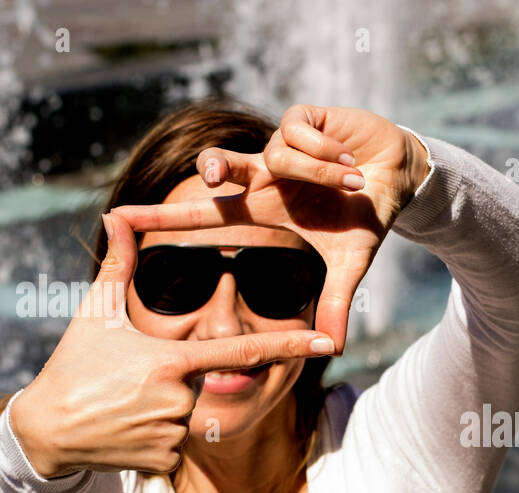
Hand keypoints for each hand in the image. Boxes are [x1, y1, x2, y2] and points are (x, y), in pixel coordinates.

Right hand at [11, 211, 336, 477]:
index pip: (241, 351)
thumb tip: (116, 214)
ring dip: (164, 408)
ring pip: (190, 415)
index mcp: (171, 361)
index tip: (327, 343)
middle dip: (176, 380)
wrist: (45, 431)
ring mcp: (174, 433)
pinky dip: (158, 436)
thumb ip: (119, 265)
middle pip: (203, 383)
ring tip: (124, 406)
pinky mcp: (166, 461)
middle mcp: (179, 398)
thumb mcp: (96, 313)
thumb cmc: (73, 365)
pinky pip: (178, 444)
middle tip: (131, 383)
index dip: (288, 347)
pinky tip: (127, 431)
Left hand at [111, 104, 431, 353]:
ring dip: (322, 172)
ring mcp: (280, 144)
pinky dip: (330, 152)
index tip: (118, 219)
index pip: (203, 214)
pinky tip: (352, 157)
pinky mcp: (302, 116)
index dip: (162, 217)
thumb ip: (335, 301)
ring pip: (278, 155)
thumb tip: (335, 349)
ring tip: (354, 180)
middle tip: (213, 175)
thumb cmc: (367, 215)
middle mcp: (264, 173)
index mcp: (264, 207)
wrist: (400, 176)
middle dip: (214, 168)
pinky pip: (299, 134)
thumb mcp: (350, 262)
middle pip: (218, 165)